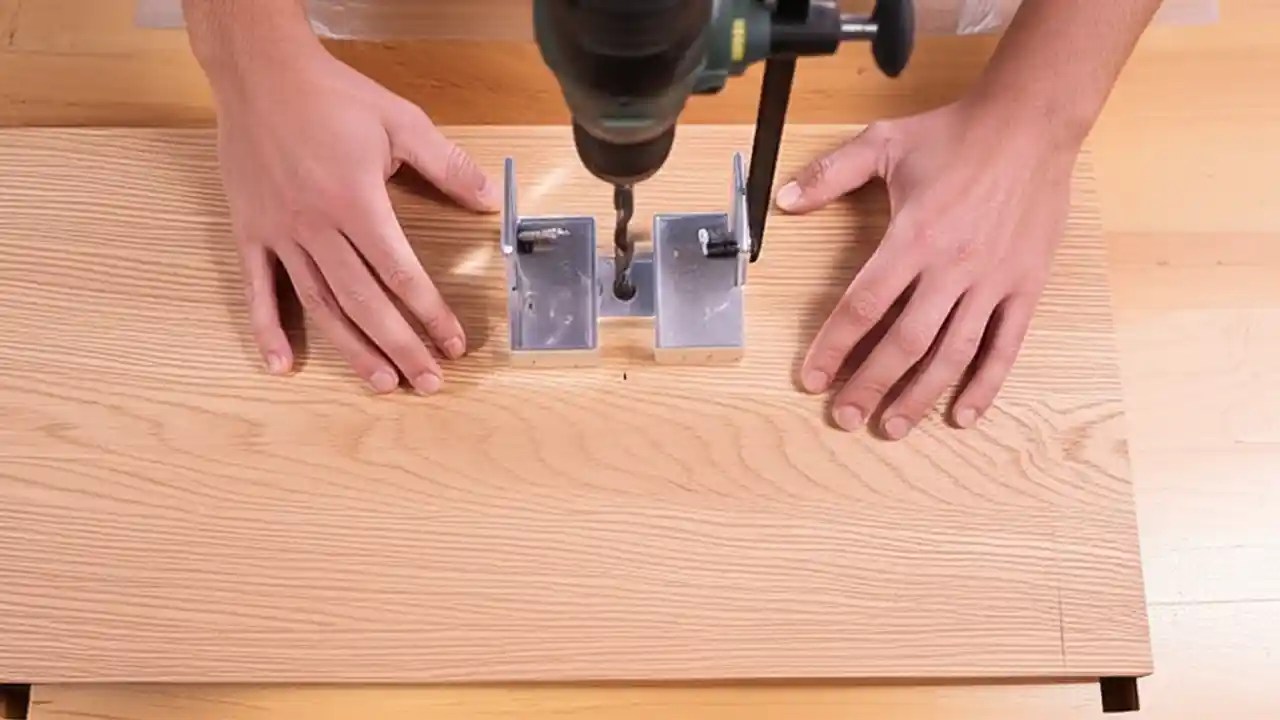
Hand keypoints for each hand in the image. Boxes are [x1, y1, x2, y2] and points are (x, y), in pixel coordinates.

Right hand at [214, 45, 496, 393]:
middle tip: (428, 382)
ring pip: (319, 304)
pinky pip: (258, 289)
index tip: (454, 343)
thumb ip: (448, 166)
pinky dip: (267, 329)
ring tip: (381, 381)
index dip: (431, 314)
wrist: (259, 71)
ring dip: (351, 348)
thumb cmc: (332, 95)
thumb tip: (491, 200)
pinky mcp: (251, 231)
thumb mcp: (401, 122)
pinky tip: (283, 366)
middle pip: (364, 302)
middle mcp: (316, 226)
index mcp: (356, 202)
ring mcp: (280, 233)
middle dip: (401, 346)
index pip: (401, 274)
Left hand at [776, 99, 1076, 437]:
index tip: (813, 379)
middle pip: (904, 343)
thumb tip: (783, 200)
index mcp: (912, 237)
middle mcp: (952, 267)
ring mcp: (992, 281)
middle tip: (846, 418)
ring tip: (893, 427)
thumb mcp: (883, 142)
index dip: (834, 347)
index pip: (864, 306)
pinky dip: (985, 384)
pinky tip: (963, 414)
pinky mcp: (1025, 286)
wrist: (1031, 123)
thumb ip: (829, 174)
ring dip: (921, 395)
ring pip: (952, 354)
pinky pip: (1005, 345)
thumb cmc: (955, 134)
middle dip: (871, 386)